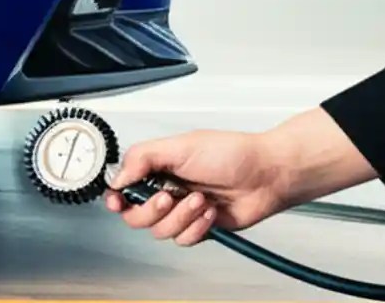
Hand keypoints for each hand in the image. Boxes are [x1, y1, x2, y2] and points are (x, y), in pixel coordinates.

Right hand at [102, 129, 289, 245]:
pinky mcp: (199, 228)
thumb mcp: (182, 146)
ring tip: (200, 200)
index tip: (117, 200)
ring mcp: (182, 211)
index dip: (116, 197)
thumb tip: (118, 175)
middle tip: (168, 196)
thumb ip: (143, 157)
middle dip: (152, 209)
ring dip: (181, 216)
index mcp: (157, 168)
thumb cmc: (233, 154)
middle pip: (135, 214)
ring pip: (159, 230)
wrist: (268, 175)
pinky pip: (183, 240)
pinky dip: (197, 228)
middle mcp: (166, 189)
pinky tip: (210, 212)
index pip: (123, 186)